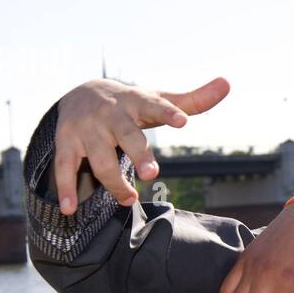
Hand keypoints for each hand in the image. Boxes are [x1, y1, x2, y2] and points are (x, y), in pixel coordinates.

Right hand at [53, 76, 229, 214]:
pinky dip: (66, 188)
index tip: (183, 121)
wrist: (79, 93)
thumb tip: (227, 83)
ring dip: (113, 181)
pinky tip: (69, 209)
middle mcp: (111, 114)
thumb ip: (193, 100)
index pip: (155, 105)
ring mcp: (87, 129)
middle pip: (126, 135)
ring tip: (130, 200)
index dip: (169, 112)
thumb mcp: (158, 99)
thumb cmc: (130, 103)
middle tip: (152, 172)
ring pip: (99, 158)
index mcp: (137, 102)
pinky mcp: (67, 143)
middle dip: (138, 153)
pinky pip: (65, 167)